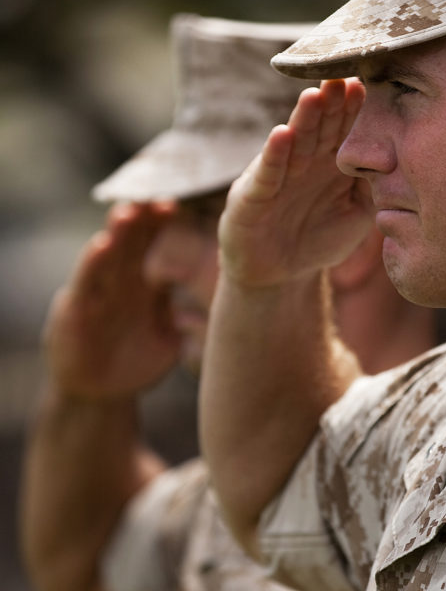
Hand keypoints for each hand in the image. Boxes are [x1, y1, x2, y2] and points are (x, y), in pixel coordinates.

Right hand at [44, 203, 181, 398]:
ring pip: (108, 258)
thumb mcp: (168, 337)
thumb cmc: (136, 362)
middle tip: (157, 195)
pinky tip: (100, 245)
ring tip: (128, 212)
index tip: (179, 202)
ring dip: (117, 234)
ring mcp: (97, 296)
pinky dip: (92, 265)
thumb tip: (223, 308)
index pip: (153, 248)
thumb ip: (186, 317)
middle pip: (131, 244)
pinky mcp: (76, 314)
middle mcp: (119, 284)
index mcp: (143, 286)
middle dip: (143, 219)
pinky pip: (86, 285)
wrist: (97, 394)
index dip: (163, 226)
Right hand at [219, 78, 373, 287]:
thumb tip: (404, 162)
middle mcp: (305, 159)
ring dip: (305, 119)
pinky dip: (274, 155)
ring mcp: (279, 174)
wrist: (278, 274)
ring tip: (316, 95)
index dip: (358, 108)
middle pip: (321, 126)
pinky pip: (268, 173)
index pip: (347, 128)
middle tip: (346, 77)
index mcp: (332, 160)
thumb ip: (377, 188)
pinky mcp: (254, 195)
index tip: (373, 83)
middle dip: (333, 102)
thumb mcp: (358, 213)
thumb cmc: (320, 236)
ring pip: (295, 142)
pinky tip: (282, 135)